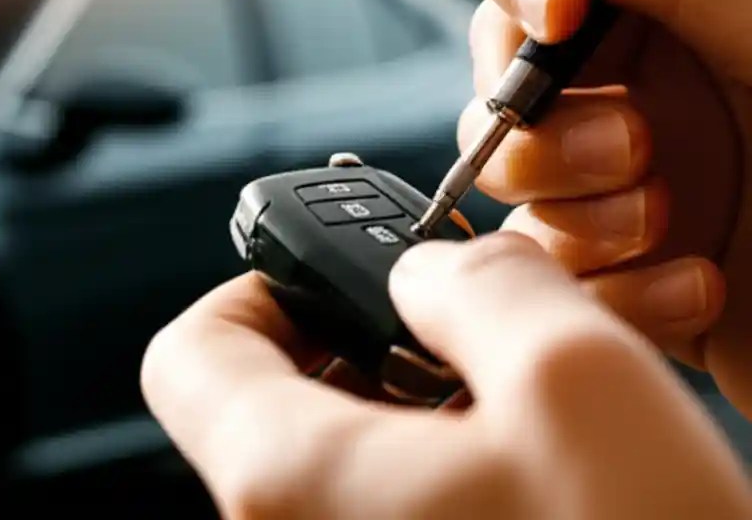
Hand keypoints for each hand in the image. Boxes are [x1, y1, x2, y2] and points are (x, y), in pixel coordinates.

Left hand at [142, 234, 751, 518]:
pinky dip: (443, 472)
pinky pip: (387, 512)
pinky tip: (532, 475)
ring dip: (418, 411)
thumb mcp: (577, 382)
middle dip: (365, 346)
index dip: (259, 288)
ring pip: (339, 461)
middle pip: (268, 404)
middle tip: (464, 335)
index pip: (189, 354)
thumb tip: (434, 270)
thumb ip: (478, 285)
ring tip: (519, 410)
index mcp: (288, 479)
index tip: (343, 276)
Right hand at [465, 0, 751, 413]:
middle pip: (507, 55)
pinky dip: (608, 284)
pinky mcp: (616, 259)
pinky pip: (545, 264)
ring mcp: (621, 164)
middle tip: (629, 144)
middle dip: (539, 112)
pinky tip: (694, 286)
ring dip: (569, 203)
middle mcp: (646, 66)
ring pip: (507, 164)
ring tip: (661, 220)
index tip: (557, 14)